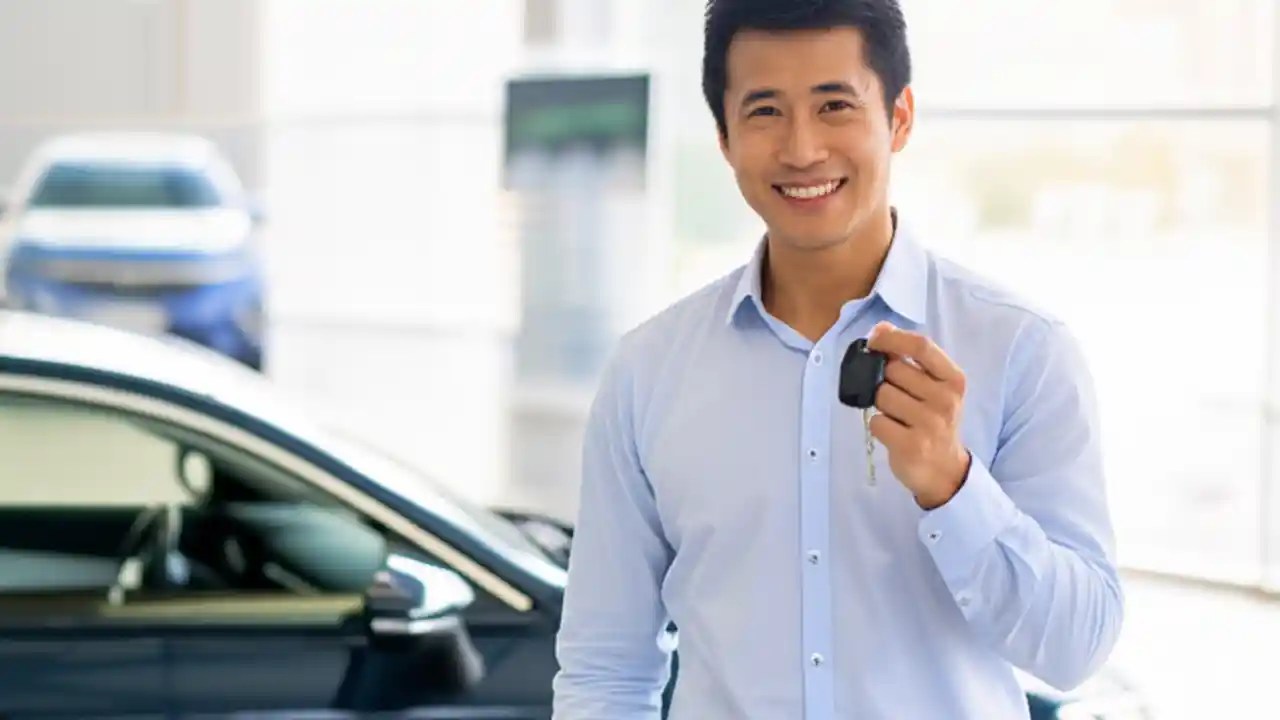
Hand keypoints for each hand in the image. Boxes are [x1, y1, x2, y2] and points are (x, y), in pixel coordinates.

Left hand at [865, 321, 971, 509]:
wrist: (944, 470)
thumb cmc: (933, 420)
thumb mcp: (932, 386)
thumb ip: (909, 357)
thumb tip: (880, 328)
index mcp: (954, 379)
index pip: (921, 346)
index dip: (892, 338)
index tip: (874, 340)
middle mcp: (946, 400)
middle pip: (893, 370)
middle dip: (884, 379)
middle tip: (896, 396)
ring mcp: (930, 424)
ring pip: (882, 395)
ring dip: (880, 404)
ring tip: (897, 416)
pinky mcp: (911, 446)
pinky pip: (876, 421)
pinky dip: (878, 425)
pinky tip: (894, 433)